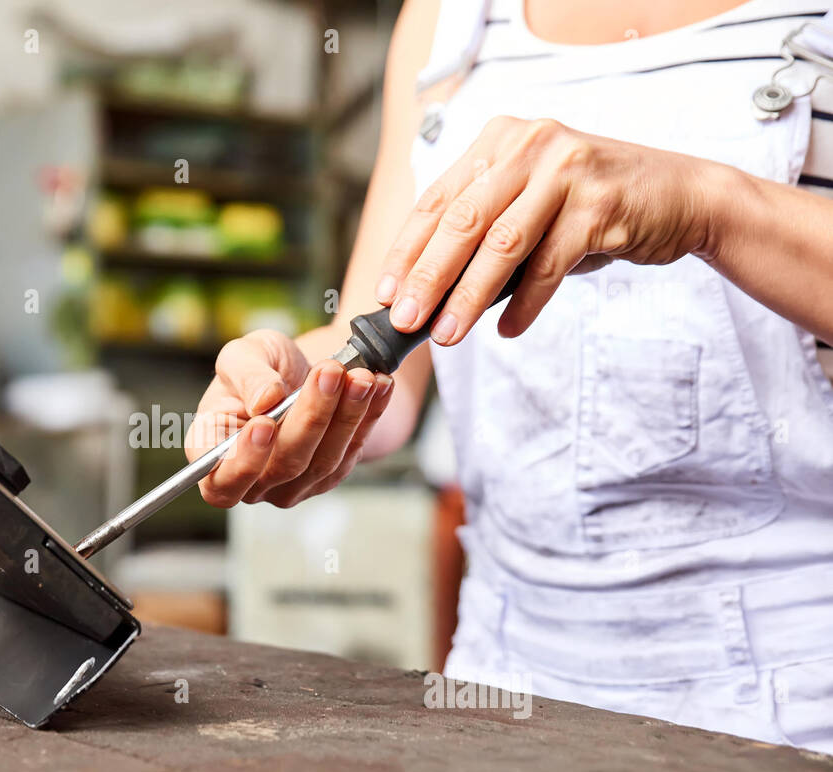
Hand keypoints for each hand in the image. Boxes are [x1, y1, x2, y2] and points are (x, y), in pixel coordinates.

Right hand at [185, 329, 392, 507]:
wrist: (301, 372)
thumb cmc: (262, 367)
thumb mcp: (245, 353)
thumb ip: (247, 373)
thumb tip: (264, 400)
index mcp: (212, 451)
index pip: (220, 481)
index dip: (241, 461)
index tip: (265, 423)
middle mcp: (250, 479)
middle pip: (281, 466)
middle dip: (310, 417)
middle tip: (329, 373)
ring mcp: (291, 485)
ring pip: (321, 462)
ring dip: (345, 416)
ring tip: (360, 375)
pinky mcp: (328, 477)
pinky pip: (349, 454)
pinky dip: (367, 418)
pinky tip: (378, 385)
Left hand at [374, 115, 712, 342]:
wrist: (683, 197)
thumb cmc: (590, 207)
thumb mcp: (529, 202)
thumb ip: (481, 229)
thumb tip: (422, 291)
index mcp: (501, 140)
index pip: (437, 199)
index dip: (406, 249)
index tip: (385, 291)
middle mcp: (531, 145)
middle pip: (462, 222)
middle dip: (427, 278)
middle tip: (404, 321)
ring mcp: (567, 171)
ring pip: (501, 245)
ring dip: (468, 298)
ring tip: (446, 335)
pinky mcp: (600, 205)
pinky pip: (548, 266)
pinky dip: (525, 305)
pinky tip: (507, 330)